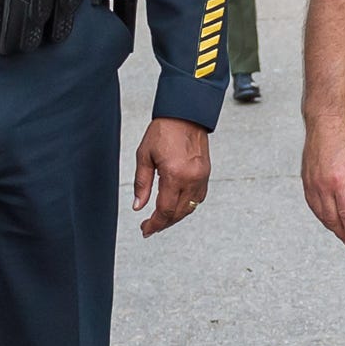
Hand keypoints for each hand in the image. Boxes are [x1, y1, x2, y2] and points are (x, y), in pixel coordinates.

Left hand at [132, 115, 210, 235]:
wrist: (186, 115)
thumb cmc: (163, 131)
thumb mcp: (144, 156)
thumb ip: (141, 184)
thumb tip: (138, 206)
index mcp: (174, 175)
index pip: (165, 210)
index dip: (154, 224)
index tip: (145, 230)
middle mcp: (191, 179)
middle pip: (177, 213)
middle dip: (163, 224)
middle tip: (149, 228)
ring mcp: (201, 178)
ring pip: (189, 208)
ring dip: (174, 217)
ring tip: (160, 220)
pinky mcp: (206, 174)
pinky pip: (197, 199)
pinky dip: (186, 207)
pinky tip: (175, 207)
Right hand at [301, 116, 344, 246]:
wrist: (324, 126)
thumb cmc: (344, 142)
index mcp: (339, 181)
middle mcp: (323, 185)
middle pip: (332, 218)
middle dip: (342, 233)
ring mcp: (312, 184)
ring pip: (320, 214)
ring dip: (331, 227)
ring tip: (341, 234)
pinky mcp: (306, 182)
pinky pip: (312, 205)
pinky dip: (321, 216)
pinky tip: (327, 219)